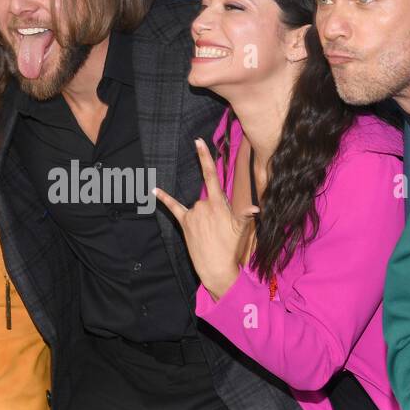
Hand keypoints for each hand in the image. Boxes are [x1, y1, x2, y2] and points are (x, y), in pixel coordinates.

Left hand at [152, 137, 256, 299]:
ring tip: (212, 235)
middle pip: (207, 196)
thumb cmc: (232, 248)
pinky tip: (153, 190)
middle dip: (214, 208)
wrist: (217, 268)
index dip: (204, 157)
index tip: (198, 141)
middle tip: (221, 230)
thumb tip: (255, 207)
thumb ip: (246, 215)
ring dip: (203, 215)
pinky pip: (173, 207)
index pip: (211, 175)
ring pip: (197, 206)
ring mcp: (192, 214)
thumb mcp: (243, 230)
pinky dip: (163, 198)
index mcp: (219, 203)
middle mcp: (203, 205)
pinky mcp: (184, 223)